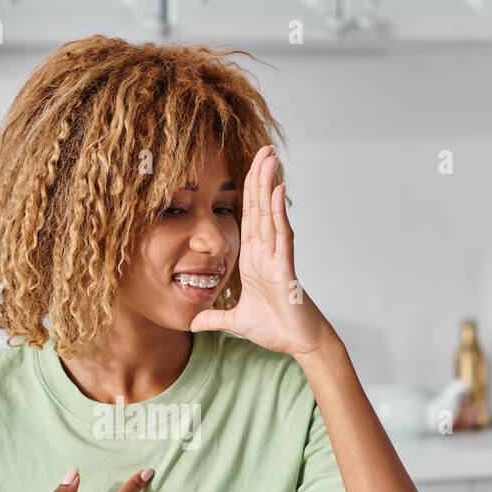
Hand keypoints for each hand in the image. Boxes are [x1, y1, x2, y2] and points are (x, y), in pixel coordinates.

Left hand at [190, 144, 333, 357]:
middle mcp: (266, 253)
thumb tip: (194, 323)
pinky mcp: (286, 269)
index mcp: (254, 259)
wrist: (298, 344)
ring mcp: (277, 258)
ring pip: (271, 214)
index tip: (246, 168)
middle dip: (259, 177)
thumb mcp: (235, 322)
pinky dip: (279, 213)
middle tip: (263, 147)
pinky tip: (277, 190)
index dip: (247, 193)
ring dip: (269, 185)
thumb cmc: (275, 330)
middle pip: (261, 208)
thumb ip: (215, 319)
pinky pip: (282, 236)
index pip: (248, 219)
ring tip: (270, 157)